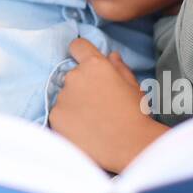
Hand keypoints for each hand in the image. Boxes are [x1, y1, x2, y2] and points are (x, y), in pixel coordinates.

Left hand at [49, 37, 167, 172]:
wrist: (131, 146)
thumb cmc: (136, 115)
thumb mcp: (133, 86)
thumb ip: (119, 68)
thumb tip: (112, 56)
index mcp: (95, 65)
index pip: (78, 46)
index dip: (81, 52)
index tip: (84, 63)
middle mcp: (75, 77)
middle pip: (72, 75)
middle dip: (82, 86)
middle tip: (97, 105)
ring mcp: (63, 97)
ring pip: (65, 97)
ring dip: (74, 104)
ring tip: (93, 122)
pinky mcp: (55, 117)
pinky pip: (58, 115)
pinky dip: (68, 121)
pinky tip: (84, 131)